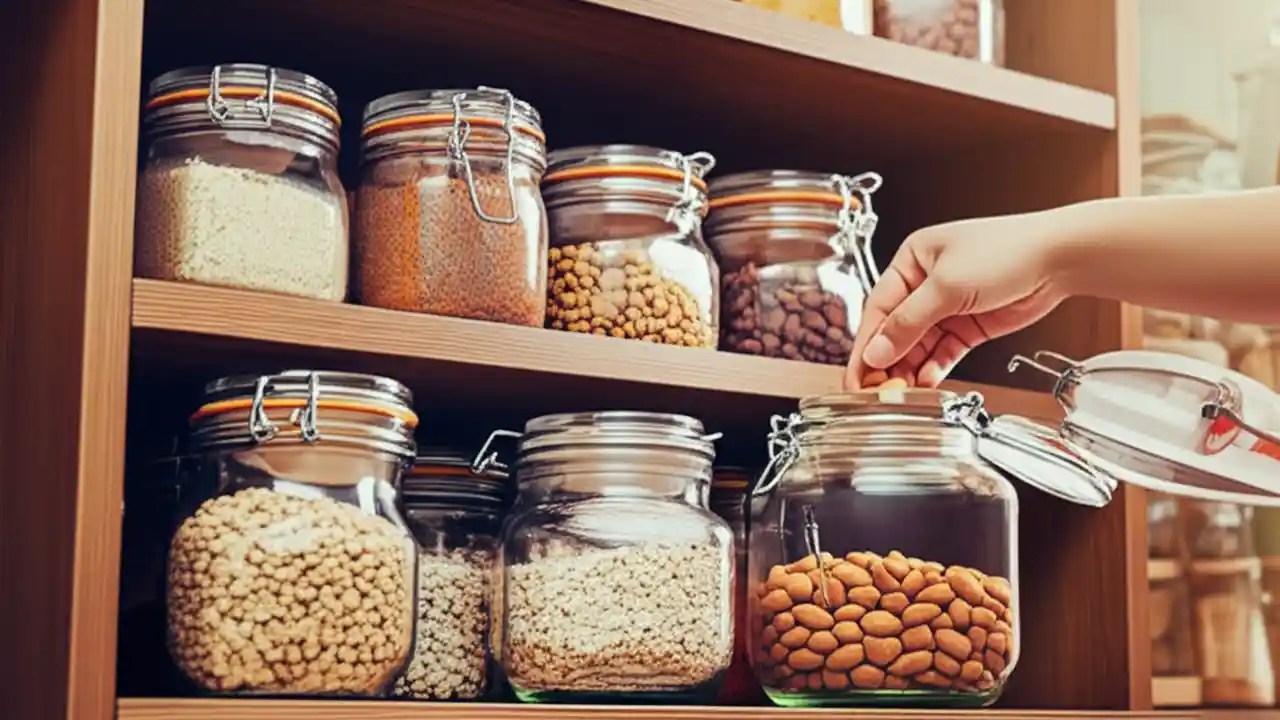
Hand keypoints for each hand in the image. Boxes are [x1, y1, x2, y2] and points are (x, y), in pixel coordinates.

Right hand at [843, 210, 1069, 388]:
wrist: (1059, 257)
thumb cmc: (1006, 251)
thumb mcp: (947, 286)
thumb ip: (909, 323)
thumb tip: (875, 351)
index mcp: (911, 260)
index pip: (878, 309)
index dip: (866, 344)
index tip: (857, 375)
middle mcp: (925, 283)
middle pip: (895, 330)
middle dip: (886, 361)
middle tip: (876, 391)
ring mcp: (948, 306)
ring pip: (918, 345)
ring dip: (909, 368)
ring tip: (901, 391)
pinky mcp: (969, 325)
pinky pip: (943, 351)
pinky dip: (934, 367)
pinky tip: (926, 382)